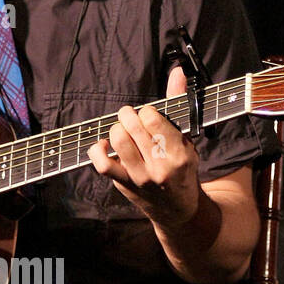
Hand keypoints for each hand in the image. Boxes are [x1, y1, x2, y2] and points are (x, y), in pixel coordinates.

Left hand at [87, 65, 200, 225]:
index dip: (146, 112)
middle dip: (128, 116)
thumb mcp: (187, 139)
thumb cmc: (182, 169)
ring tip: (122, 130)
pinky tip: (104, 144)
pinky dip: (97, 150)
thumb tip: (177, 72)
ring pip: (117, 141)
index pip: (152, 118)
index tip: (148, 116)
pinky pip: (102, 164)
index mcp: (179, 152)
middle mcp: (160, 166)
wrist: (178, 210)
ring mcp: (140, 177)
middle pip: (132, 127)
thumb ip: (178, 104)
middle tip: (130, 117)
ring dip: (116, 129)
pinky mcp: (124, 184)